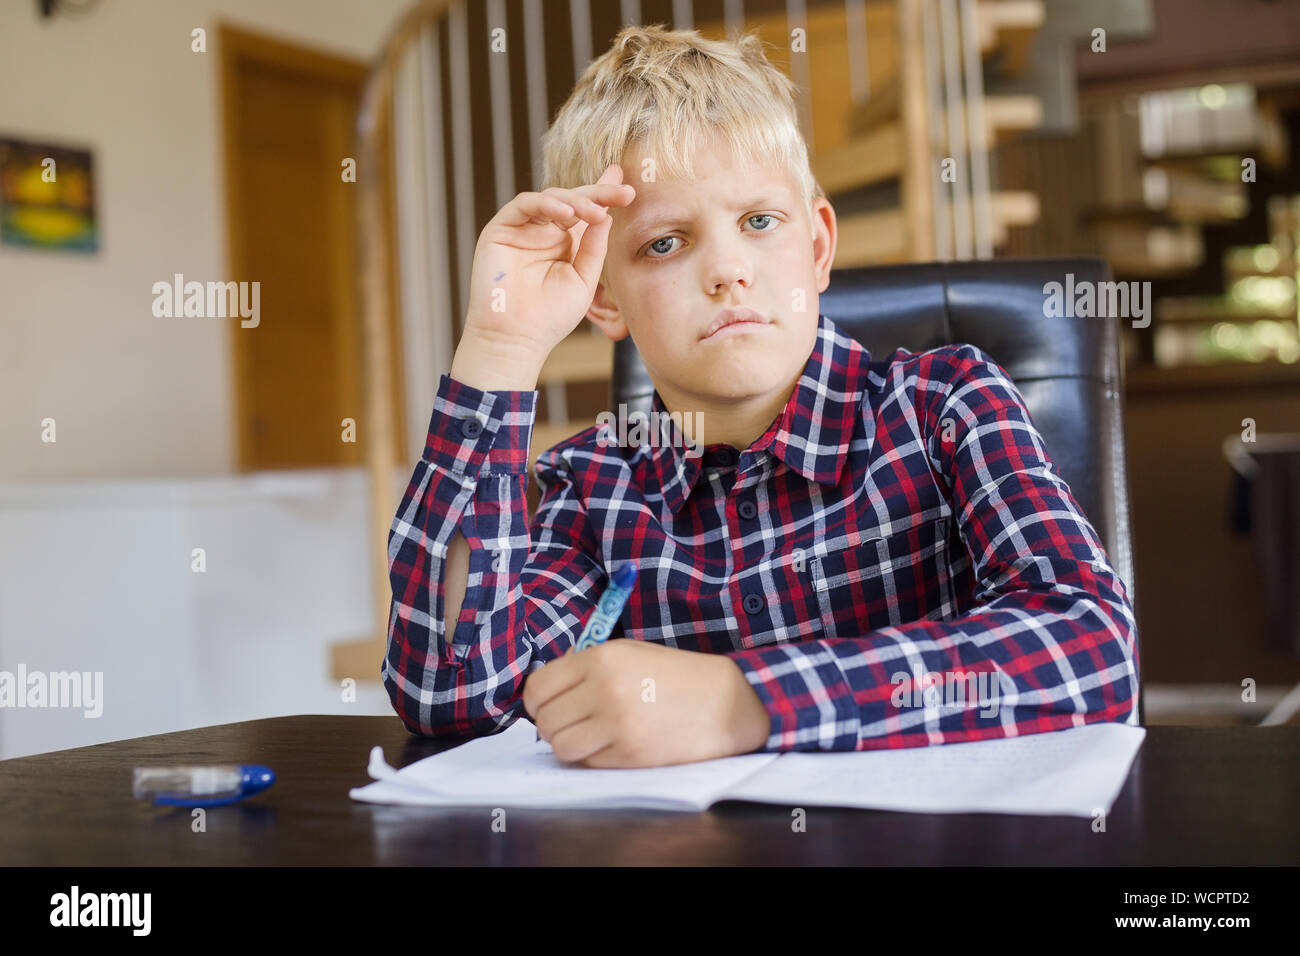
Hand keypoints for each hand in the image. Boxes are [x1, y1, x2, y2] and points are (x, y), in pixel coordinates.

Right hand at [455, 164, 635, 384]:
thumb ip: (594, 247)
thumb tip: (606, 214)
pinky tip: (567, 215)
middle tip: (624, 193)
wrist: (516, 339)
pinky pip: (524, 205)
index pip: (586, 212)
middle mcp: (544, 232)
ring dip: (576, 200)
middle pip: (572, 200)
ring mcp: (522, 229)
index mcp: (565, 243)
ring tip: (596, 211)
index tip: (630, 189)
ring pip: (551, 198)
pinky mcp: (500, 229)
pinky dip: (547, 205)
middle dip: (599, 193)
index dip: (605, 196)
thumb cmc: (550, 317)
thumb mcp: (583, 280)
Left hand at [523, 640, 771, 767]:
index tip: (544, 706)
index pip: (538, 687)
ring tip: (588, 736)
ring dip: (568, 744)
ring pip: (560, 746)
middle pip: (545, 720)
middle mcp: (604, 690)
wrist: (726, 701)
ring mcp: (616, 725)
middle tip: (571, 722)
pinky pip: (588, 762)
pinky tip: (613, 744)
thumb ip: (586, 664)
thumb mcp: (630, 652)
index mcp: (601, 658)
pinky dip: (592, 757)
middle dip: (551, 725)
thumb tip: (545, 689)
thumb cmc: (676, 675)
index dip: (535, 701)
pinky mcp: (629, 754)